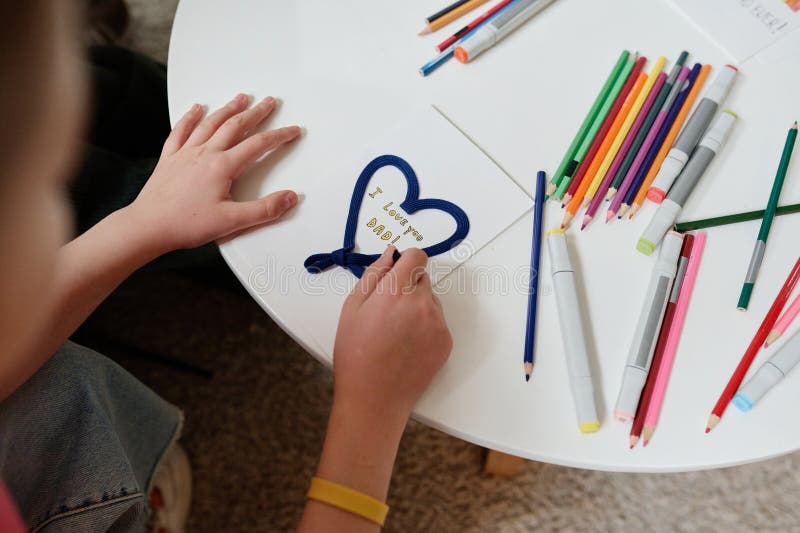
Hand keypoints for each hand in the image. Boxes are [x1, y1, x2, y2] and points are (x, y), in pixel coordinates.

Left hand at [127, 94, 301, 253]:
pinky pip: (180, 131)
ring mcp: (185, 154)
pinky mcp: (169, 159)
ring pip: (210, 123)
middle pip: (235, 126)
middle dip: (255, 112)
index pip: (258, 145)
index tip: (292, 130)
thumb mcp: (232, 221)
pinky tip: (196, 108)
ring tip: (241, 98)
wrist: (148, 226)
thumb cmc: (185, 224)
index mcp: (222, 166)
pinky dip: (189, 117)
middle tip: (269, 102)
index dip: (279, 136)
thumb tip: (290, 197)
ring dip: (228, 109)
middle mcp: (204, 154)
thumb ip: (265, 209)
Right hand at [332, 246, 452, 426]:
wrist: (374, 398)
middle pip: (422, 278)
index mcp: (395, 292)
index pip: (416, 256)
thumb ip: (373, 275)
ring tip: (396, 332)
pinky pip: (438, 322)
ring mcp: (437, 324)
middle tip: (387, 310)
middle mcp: (421, 304)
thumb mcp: (352, 309)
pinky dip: (425, 327)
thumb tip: (390, 254)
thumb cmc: (356, 355)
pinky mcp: (446, 341)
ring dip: (417, 306)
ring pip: (431, 300)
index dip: (406, 260)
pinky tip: (407, 345)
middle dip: (407, 286)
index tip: (397, 271)